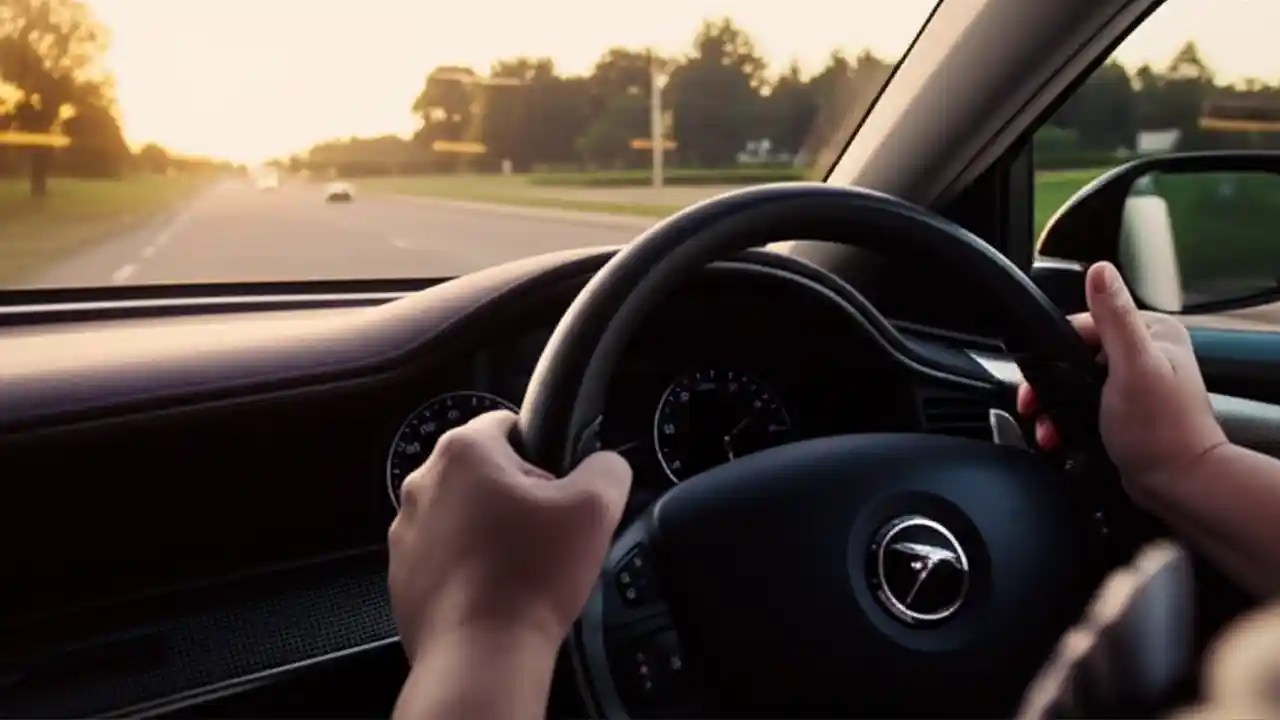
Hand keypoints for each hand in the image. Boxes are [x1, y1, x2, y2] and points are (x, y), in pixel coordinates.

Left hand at [388, 410, 631, 662]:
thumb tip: (603, 465)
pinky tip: (493, 593)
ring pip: (461, 514)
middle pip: (483, 472)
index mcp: (463, 450)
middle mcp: (423, 482)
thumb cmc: (532, 574)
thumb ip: (607, 468)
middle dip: (516, 495)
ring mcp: (404, 530)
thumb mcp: (594, 509)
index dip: (544, 455)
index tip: (560, 492)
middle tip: (546, 533)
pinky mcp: (400, 573)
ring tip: (520, 569)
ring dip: (489, 531)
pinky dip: (466, 567)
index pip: (509, 424)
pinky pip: (442, 556)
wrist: (480, 656)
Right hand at [1017, 261, 1226, 505]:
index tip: (1038, 377)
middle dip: (1050, 384)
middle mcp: (1145, 352)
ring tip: (1046, 427)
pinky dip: (1065, 419)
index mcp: (1152, 332)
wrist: (1178, 485)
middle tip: (1035, 406)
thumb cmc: (1160, 432)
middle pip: (1075, 354)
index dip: (1056, 351)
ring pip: (1074, 382)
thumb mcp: (1133, 367)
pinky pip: (1081, 405)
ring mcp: (1134, 383)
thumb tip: (1099, 269)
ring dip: (1053, 406)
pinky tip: (1058, 434)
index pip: (1085, 325)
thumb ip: (1114, 318)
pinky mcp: (1124, 410)